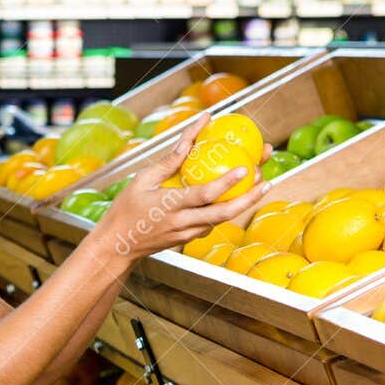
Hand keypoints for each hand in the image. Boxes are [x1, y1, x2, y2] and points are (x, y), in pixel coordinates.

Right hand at [91, 112, 269, 263]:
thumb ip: (169, 162)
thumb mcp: (141, 181)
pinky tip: (236, 197)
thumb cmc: (125, 210)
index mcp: (169, 206)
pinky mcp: (188, 239)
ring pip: (222, 220)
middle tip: (267, 181)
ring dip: (243, 203)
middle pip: (223, 213)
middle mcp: (182, 223)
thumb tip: (190, 138)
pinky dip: (226, 210)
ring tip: (260, 184)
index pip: (204, 195)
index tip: (245, 167)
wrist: (117, 246)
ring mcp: (187, 234)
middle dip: (249, 198)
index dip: (227, 182)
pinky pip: (212, 224)